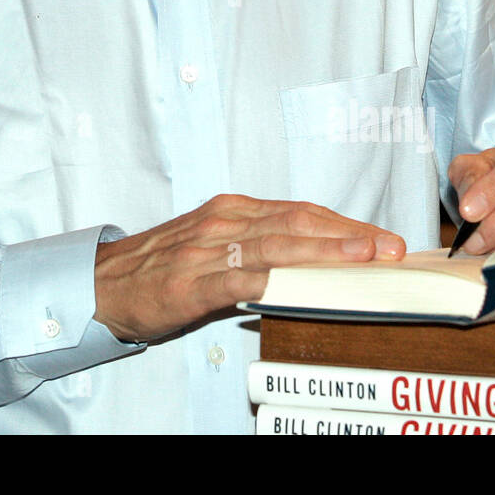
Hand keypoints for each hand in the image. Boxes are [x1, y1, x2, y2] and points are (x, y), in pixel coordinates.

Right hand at [93, 193, 404, 342]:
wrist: (103, 281)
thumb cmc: (162, 264)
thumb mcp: (212, 242)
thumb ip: (257, 247)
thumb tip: (312, 257)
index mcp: (233, 211)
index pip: (301, 212)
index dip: (345, 223)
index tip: (382, 237)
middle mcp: (225, 221)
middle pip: (298, 222)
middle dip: (349, 234)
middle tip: (390, 246)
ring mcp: (208, 250)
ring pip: (277, 245)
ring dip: (324, 250)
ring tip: (363, 256)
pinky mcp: (192, 281)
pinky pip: (237, 278)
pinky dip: (270, 279)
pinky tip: (296, 284)